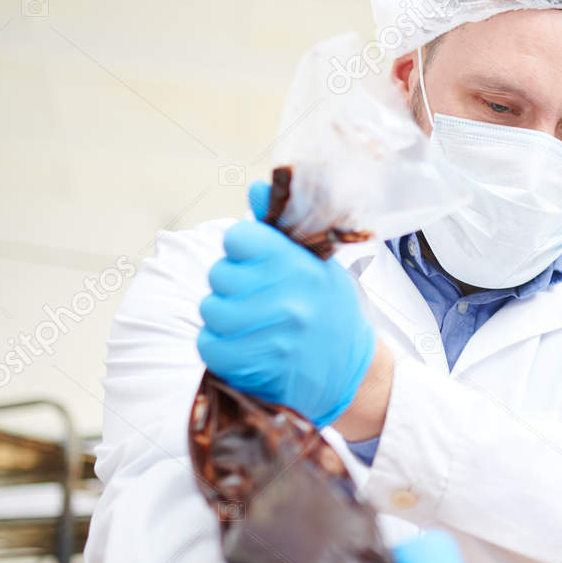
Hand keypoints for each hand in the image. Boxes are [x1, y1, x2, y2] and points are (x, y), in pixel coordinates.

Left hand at [198, 181, 375, 426]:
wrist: (351, 373)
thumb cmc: (328, 312)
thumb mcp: (317, 265)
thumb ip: (282, 231)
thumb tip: (256, 189)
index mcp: (301, 266)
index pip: (238, 238)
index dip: (241, 251)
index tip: (255, 266)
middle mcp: (290, 298)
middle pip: (219, 274)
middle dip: (230, 287)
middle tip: (254, 300)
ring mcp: (274, 335)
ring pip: (211, 309)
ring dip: (223, 318)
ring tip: (249, 324)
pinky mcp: (257, 366)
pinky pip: (210, 345)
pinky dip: (220, 347)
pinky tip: (243, 347)